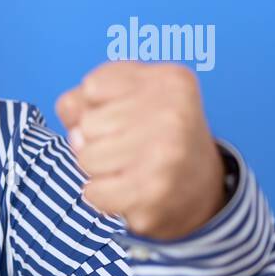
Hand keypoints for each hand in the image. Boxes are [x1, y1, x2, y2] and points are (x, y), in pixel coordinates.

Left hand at [55, 60, 226, 239]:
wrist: (199, 188)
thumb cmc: (151, 135)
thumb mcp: (125, 100)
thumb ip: (84, 100)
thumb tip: (75, 132)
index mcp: (168, 80)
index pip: (91, 87)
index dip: (96, 107)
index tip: (126, 116)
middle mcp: (172, 112)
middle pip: (86, 125)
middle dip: (95, 141)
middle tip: (129, 148)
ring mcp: (165, 152)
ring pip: (86, 158)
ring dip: (98, 170)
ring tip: (130, 168)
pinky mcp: (154, 191)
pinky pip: (94, 192)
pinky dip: (103, 196)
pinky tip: (130, 190)